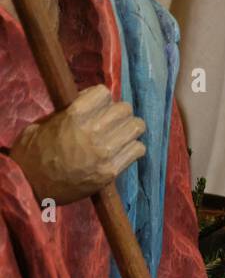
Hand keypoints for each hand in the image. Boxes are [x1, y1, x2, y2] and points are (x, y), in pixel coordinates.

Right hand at [9, 85, 145, 204]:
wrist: (32, 184)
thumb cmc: (34, 150)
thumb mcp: (47, 121)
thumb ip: (72, 109)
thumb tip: (93, 99)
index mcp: (74, 115)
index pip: (104, 93)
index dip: (102, 98)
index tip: (98, 106)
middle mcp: (93, 131)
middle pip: (125, 110)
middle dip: (119, 113)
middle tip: (112, 121)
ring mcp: (105, 153)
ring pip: (136, 128)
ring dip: (129, 129)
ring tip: (120, 135)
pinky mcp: (112, 171)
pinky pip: (138, 150)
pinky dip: (133, 148)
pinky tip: (123, 150)